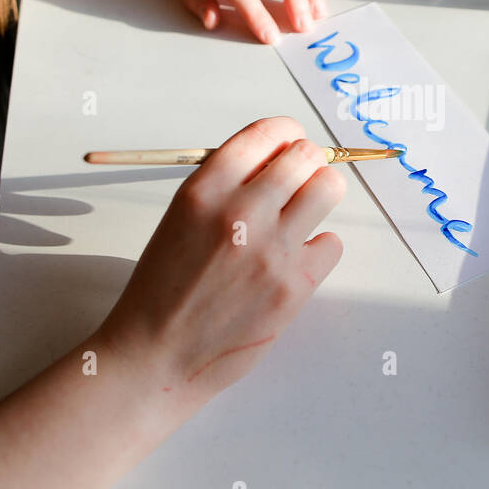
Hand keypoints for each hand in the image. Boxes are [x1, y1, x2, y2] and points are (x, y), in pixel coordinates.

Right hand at [99, 117, 344, 419]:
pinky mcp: (294, 286)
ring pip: (329, 188)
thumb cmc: (164, 288)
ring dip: (321, 195)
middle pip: (306, 155)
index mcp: (204, 189)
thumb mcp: (182, 218)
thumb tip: (276, 162)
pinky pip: (331, 244)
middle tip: (300, 182)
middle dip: (308, 163)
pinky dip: (319, 249)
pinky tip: (294, 262)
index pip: (266, 133)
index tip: (290, 144)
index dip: (286, 135)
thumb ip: (225, 187)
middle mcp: (240, 211)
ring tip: (303, 215)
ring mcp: (271, 249)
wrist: (156, 354)